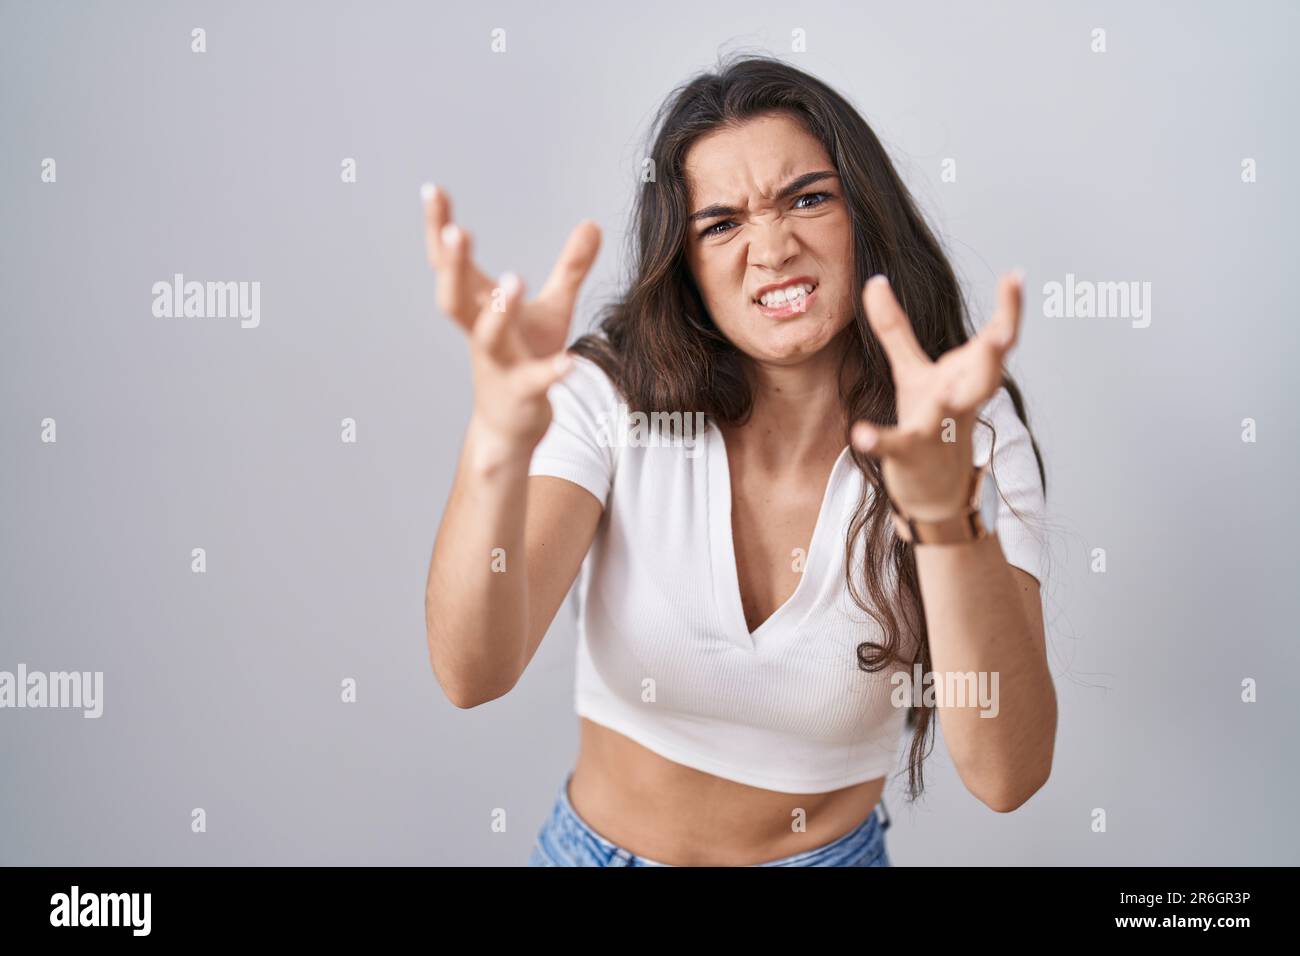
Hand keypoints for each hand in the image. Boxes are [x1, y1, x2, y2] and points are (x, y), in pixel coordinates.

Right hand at [421, 183, 601, 448]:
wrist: (510, 428)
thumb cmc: (525, 358)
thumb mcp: (552, 309)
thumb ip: (570, 267)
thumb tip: (593, 222)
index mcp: (479, 307)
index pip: (451, 264)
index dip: (439, 229)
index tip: (432, 188)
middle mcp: (479, 333)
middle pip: (453, 297)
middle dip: (452, 265)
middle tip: (457, 231)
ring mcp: (498, 364)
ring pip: (487, 336)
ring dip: (498, 309)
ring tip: (513, 278)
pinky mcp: (523, 392)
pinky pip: (534, 380)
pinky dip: (551, 371)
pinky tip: (570, 363)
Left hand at [850, 272, 1023, 521]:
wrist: (934, 489)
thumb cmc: (930, 420)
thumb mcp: (911, 370)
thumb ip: (894, 327)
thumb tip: (874, 280)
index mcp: (968, 376)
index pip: (997, 340)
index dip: (1009, 310)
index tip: (1016, 275)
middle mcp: (961, 400)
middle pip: (985, 377)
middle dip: (994, 356)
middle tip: (1003, 334)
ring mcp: (939, 428)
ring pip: (949, 413)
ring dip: (950, 402)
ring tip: (947, 392)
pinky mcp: (911, 452)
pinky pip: (896, 445)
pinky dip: (878, 439)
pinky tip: (860, 434)